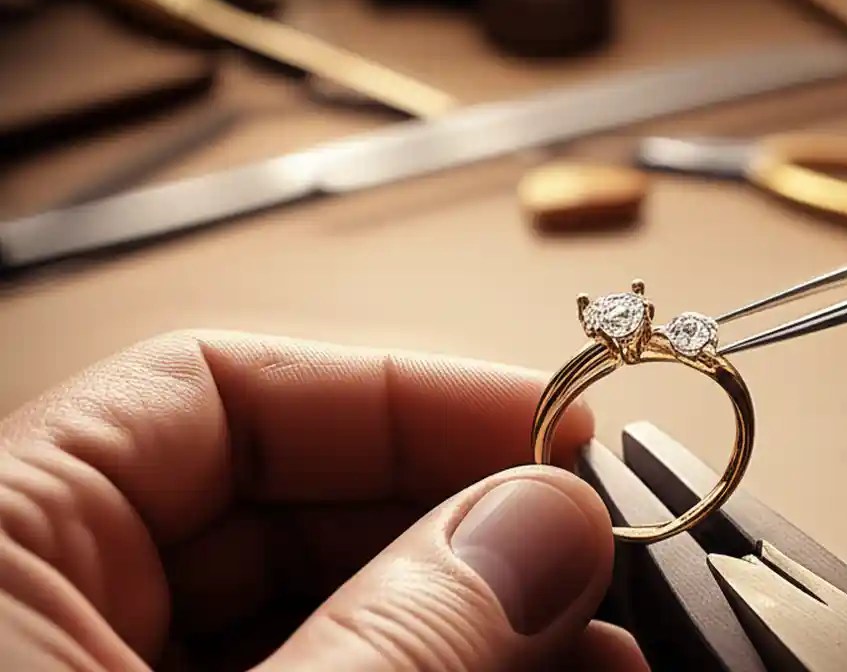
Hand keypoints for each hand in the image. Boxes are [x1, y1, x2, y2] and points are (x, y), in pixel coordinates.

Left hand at [0, 330, 649, 670]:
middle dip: (462, 526)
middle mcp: (43, 609)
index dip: (400, 394)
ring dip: (475, 620)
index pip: (212, 391)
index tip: (547, 421)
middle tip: (588, 553)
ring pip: (323, 611)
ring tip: (601, 649)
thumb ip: (396, 636)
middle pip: (288, 505)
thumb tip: (544, 526)